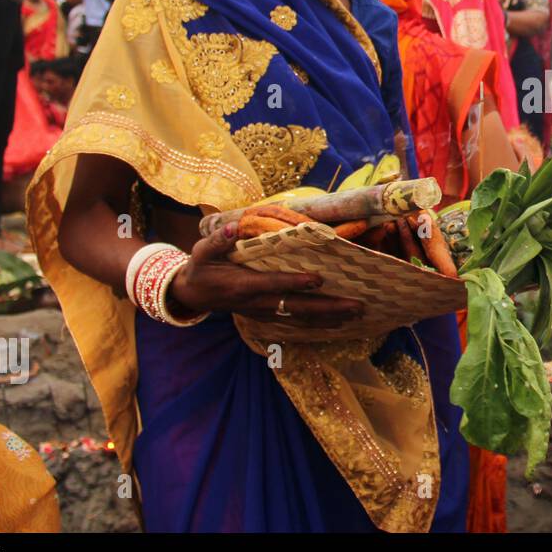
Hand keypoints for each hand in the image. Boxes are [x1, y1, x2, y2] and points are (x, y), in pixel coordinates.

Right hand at [167, 223, 363, 327]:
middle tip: (356, 305)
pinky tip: (340, 321)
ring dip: (330, 316)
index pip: (273, 284)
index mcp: (243, 285)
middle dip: (328, 307)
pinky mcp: (269, 316)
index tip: (318, 279)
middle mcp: (258, 303)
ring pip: (301, 318)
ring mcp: (264, 312)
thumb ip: (217, 241)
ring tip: (357, 312)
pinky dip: (320, 323)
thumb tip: (232, 228)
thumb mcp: (201, 252)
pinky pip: (297, 322)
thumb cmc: (201, 268)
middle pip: (297, 307)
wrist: (194, 295)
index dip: (294, 283)